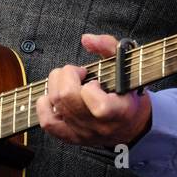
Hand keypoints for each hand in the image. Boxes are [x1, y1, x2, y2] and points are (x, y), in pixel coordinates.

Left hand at [37, 34, 152, 148]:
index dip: (90, 87)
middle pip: (67, 98)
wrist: (132, 125)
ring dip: (56, 84)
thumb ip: (109, 47)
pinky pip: (48, 123)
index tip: (95, 80)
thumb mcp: (128, 67)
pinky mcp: (72, 137)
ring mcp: (84, 133)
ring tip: (69, 82)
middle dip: (67, 75)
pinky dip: (44, 105)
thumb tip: (86, 39)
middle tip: (79, 73)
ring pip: (55, 104)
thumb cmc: (130, 93)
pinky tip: (53, 97)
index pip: (99, 106)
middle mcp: (100, 126)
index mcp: (120, 112)